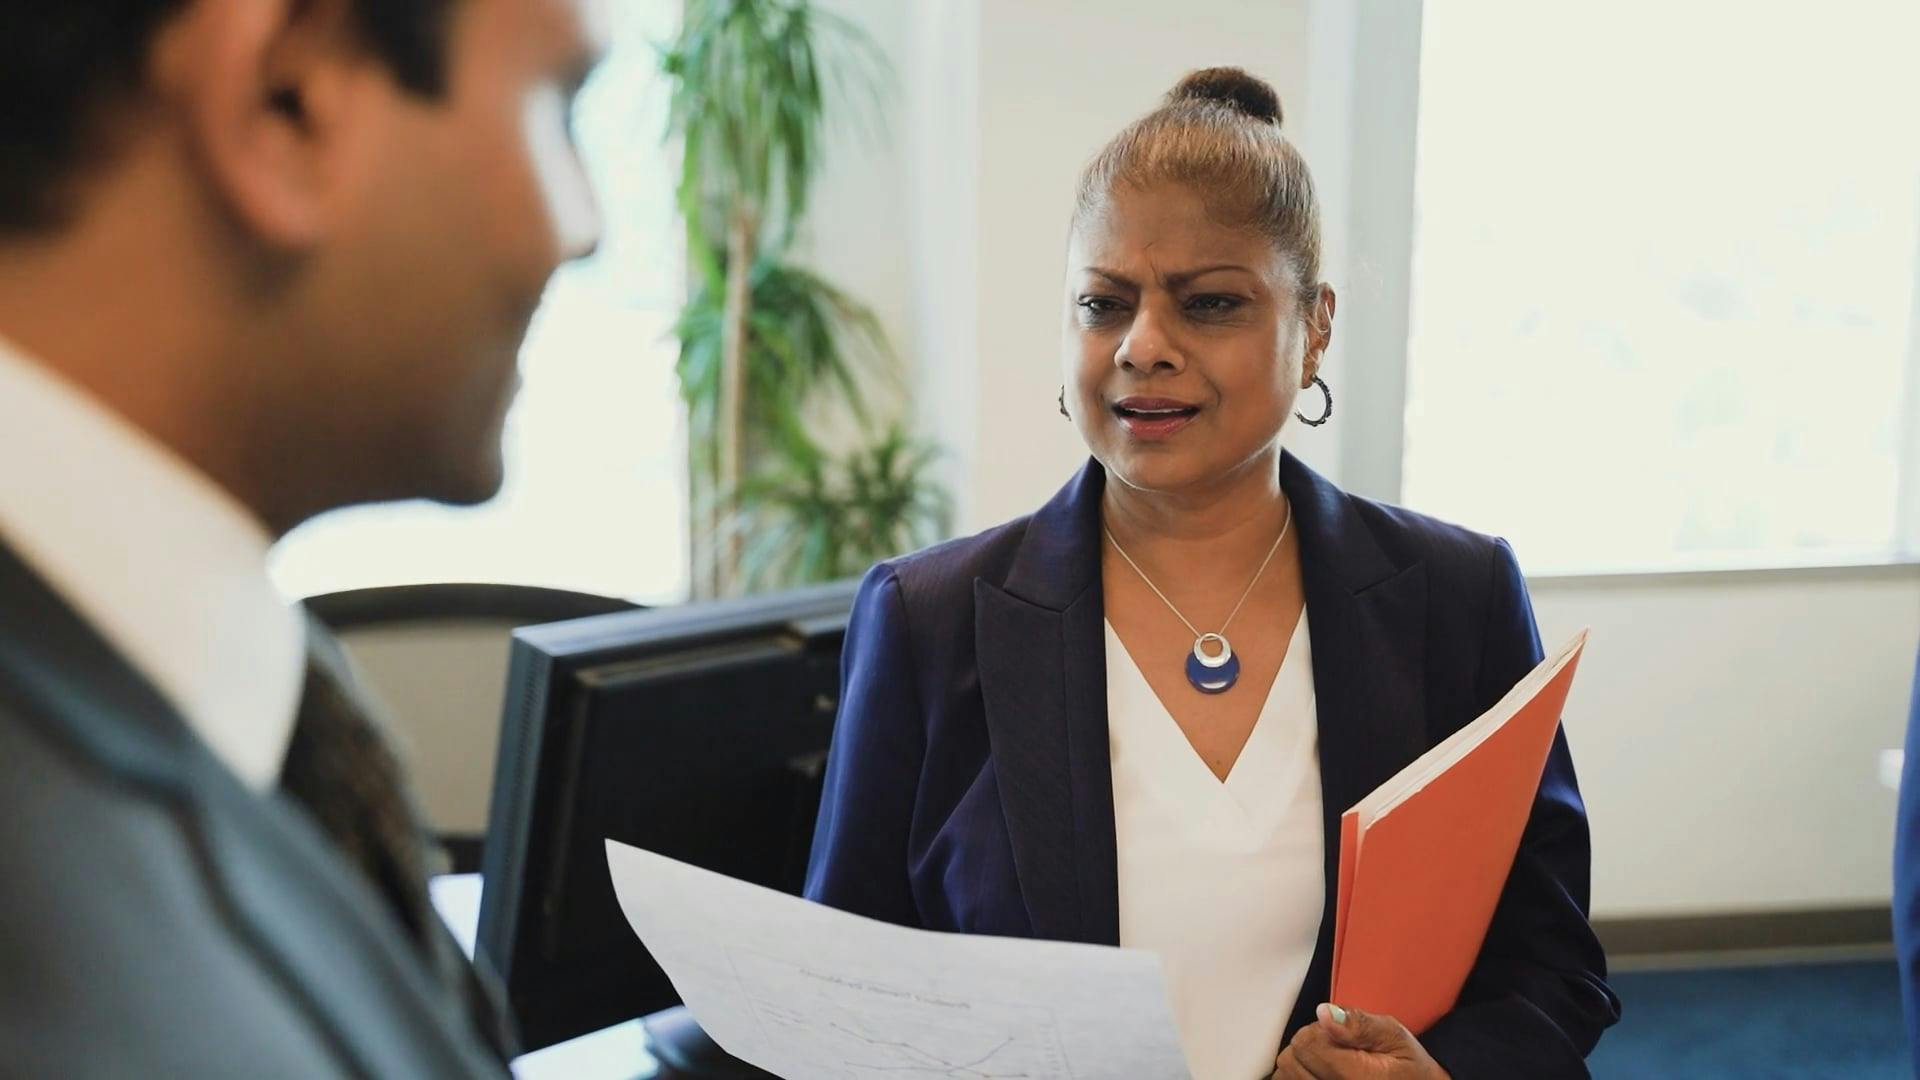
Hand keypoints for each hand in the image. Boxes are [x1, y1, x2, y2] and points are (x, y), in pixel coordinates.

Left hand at [1270, 1003, 1450, 1079]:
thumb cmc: (1408, 1066)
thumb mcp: (1394, 1035)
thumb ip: (1360, 1024)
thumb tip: (1324, 1014)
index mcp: (1357, 1078)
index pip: (1307, 1043)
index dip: (1319, 1030)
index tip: (1340, 1034)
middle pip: (1291, 1060)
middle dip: (1309, 1046)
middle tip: (1337, 1048)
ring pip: (1285, 1074)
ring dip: (1300, 1062)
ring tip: (1329, 1062)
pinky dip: (1298, 1075)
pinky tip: (1318, 1072)